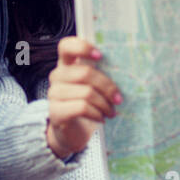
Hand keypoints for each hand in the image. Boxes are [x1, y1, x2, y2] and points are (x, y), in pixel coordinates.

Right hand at [46, 36, 121, 159]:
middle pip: (85, 73)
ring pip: (86, 93)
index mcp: (66, 64)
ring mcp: (54, 93)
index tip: (101, 56)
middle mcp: (57, 76)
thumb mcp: (94, 86)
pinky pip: (81, 108)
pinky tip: (101, 119)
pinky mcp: (55, 112)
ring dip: (104, 104)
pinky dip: (96, 114)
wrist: (72, 132)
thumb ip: (101, 74)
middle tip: (118, 99)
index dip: (82, 47)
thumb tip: (125, 68)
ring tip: (111, 112)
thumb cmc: (87, 104)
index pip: (66, 46)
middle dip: (107, 87)